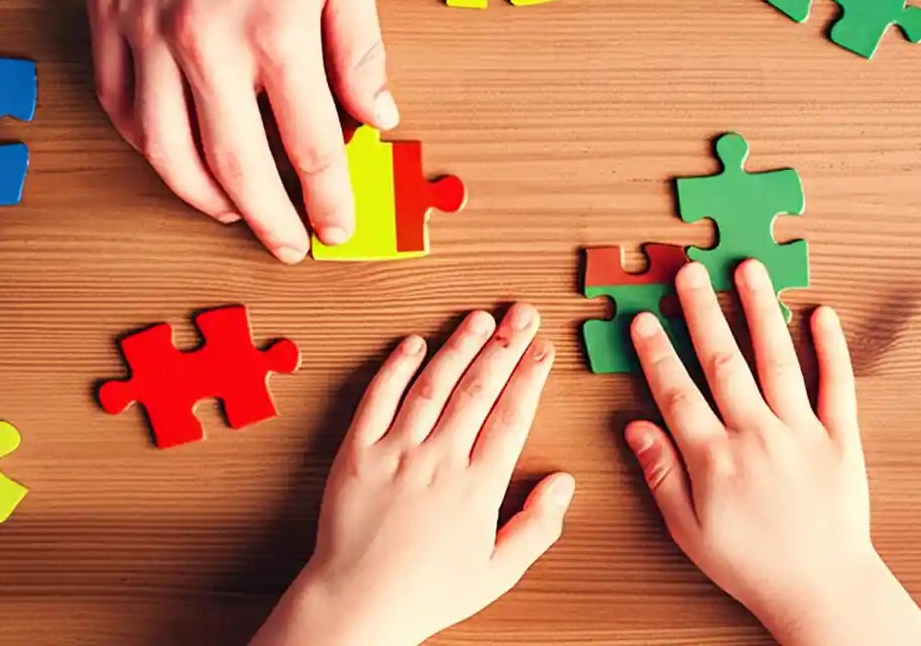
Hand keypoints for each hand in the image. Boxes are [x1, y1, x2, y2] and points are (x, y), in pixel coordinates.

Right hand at [88, 0, 398, 262]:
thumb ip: (359, 47)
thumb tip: (376, 118)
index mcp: (275, 30)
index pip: (310, 145)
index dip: (327, 198)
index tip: (338, 228)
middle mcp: (205, 44)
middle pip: (237, 167)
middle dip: (269, 221)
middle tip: (290, 248)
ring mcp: (145, 36)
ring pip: (167, 151)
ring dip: (204, 198)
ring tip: (235, 214)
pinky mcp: (106, 21)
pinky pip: (119, 108)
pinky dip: (149, 149)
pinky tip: (179, 162)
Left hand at [253, 305, 572, 645]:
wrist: (356, 605)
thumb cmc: (427, 593)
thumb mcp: (497, 572)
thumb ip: (537, 527)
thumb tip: (563, 481)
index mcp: (477, 488)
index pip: (511, 416)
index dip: (530, 377)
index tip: (543, 348)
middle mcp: (438, 461)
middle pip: (478, 390)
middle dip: (505, 346)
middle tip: (522, 314)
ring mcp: (395, 453)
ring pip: (433, 385)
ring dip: (459, 347)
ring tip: (480, 318)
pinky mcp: (356, 454)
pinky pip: (377, 400)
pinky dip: (395, 368)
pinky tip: (413, 344)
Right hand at [625, 260, 920, 645]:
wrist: (822, 589)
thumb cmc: (751, 564)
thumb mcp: (689, 530)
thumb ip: (662, 474)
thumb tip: (635, 427)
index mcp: (714, 458)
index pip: (676, 392)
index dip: (656, 353)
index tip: (642, 320)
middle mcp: (756, 435)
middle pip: (723, 361)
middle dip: (702, 311)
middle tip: (688, 272)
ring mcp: (801, 432)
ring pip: (777, 359)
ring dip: (760, 310)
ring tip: (747, 270)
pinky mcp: (841, 439)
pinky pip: (836, 385)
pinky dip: (831, 347)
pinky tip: (820, 313)